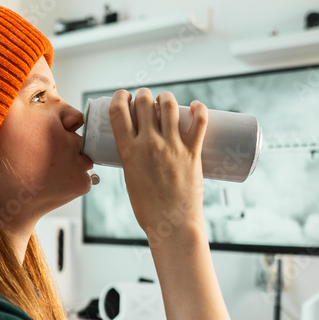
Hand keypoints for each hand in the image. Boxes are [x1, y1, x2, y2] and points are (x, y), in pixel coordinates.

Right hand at [108, 88, 207, 242]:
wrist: (171, 224)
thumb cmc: (148, 208)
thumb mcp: (131, 179)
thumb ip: (134, 160)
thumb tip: (140, 147)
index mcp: (128, 151)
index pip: (119, 111)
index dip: (120, 97)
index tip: (124, 96)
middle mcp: (149, 144)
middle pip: (144, 103)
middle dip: (143, 95)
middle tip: (146, 100)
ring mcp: (172, 146)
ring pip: (169, 106)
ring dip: (166, 97)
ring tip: (165, 101)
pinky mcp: (193, 152)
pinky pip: (199, 121)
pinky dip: (199, 108)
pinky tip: (196, 106)